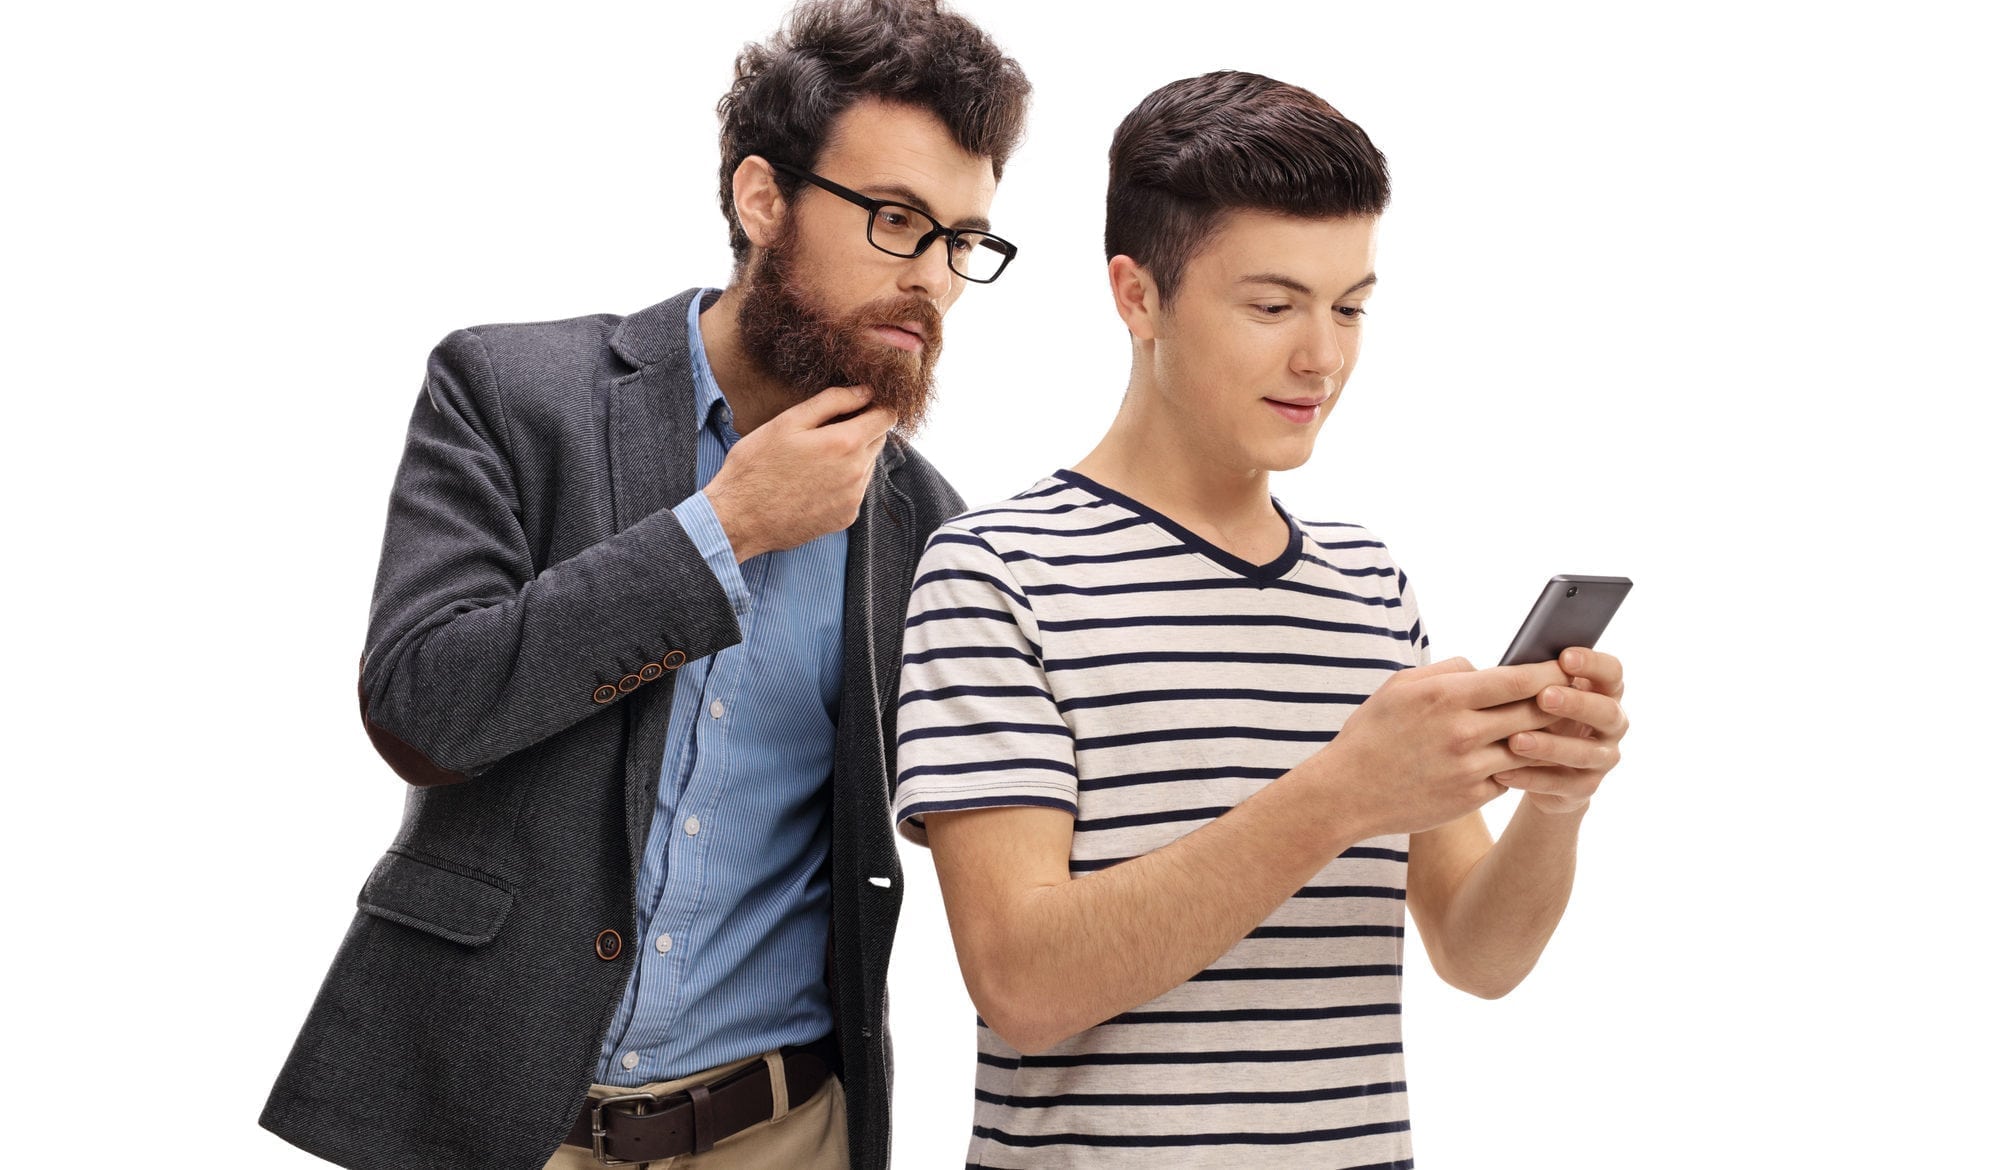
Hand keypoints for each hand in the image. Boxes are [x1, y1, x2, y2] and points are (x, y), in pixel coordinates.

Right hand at [704, 385, 896, 561]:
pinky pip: (856, 491)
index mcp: (845, 444)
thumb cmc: (756, 465)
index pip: (887, 416)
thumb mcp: (788, 422)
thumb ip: (832, 402)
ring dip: (852, 456)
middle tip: (825, 430)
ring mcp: (853, 499)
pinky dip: (843, 482)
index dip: (875, 405)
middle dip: (861, 429)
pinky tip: (814, 481)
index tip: (857, 404)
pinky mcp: (846, 518)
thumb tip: (866, 391)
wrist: (739, 518)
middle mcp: (858, 473)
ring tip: (814, 458)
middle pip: (878, 440)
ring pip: (868, 465)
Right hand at [1320, 656, 1570, 838]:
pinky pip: (1513, 777)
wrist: (1347, 792)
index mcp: (1447, 695)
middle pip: (1535, 712)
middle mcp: (1463, 731)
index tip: (1569, 666)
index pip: (1518, 678)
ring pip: (1531, 747)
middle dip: (1563, 702)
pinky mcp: (1471, 797)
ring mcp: (1470, 768)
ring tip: (1567, 726)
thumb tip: (1486, 668)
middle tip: (1581, 694)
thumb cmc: (1373, 733)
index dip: (1552, 672)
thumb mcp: (1401, 686)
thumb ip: (1448, 670)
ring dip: (1552, 737)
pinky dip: (1527, 766)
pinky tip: (1537, 758)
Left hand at [1493, 647, 1626, 815]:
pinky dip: (1532, 778)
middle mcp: (1612, 724)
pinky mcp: (1586, 787)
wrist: (1539, 770)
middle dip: (1576, 703)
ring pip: (1585, 752)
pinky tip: (1503, 772)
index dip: (1593, 663)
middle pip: (1606, 711)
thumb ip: (1531, 680)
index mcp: (1604, 692)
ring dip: (1551, 746)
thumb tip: (1502, 667)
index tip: (1564, 657)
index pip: (1612, 672)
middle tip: (1544, 697)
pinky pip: (1563, 785)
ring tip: (1516, 741)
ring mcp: (1603, 757)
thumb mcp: (1535, 695)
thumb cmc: (1536, 716)